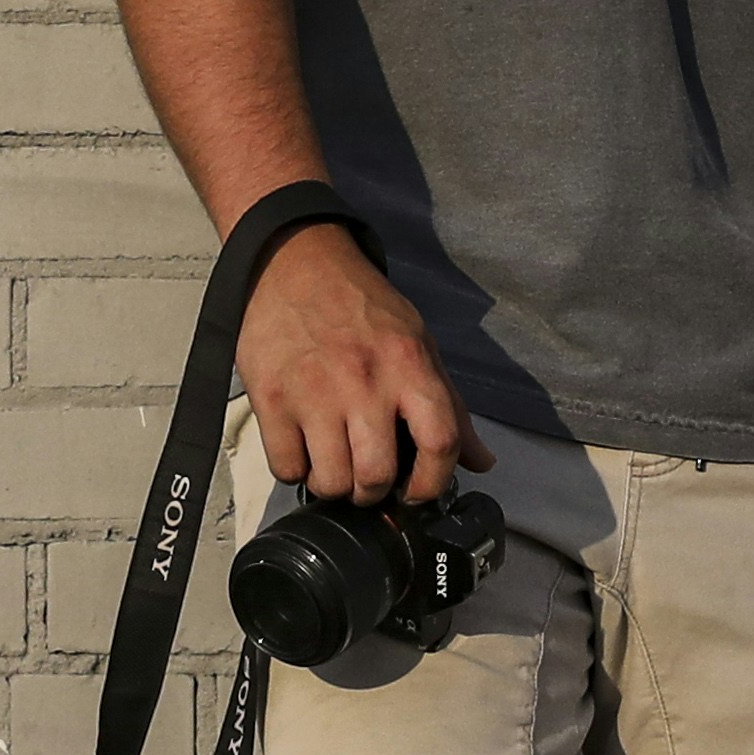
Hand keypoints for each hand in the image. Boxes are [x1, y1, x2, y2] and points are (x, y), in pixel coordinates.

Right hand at [237, 224, 464, 503]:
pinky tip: (302, 449)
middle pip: (377, 475)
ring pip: (331, 481)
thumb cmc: (360, 306)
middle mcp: (364, 382)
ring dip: (334, 486)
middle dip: (374, 493)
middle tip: (368, 481)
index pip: (440, 443)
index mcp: (409, 365)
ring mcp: (314, 393)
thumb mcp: (417, 342)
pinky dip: (296, 471)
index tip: (417, 491)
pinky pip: (286, 468)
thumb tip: (482, 462)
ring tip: (333, 465)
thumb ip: (450, 405)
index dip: (432, 483)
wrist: (292, 261)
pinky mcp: (271, 399)